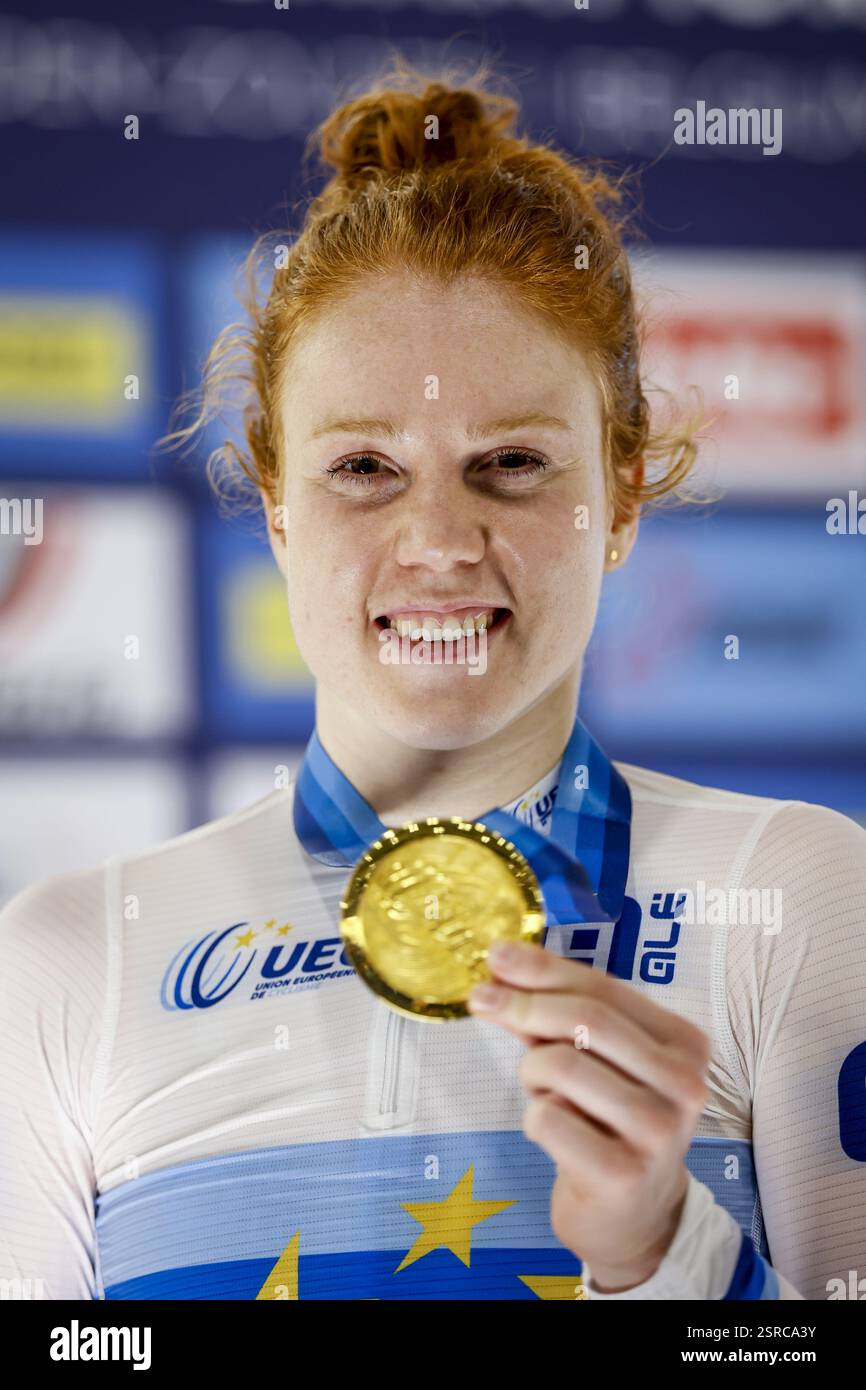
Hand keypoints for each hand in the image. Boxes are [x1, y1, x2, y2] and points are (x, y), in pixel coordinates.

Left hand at [467, 939, 710, 1291]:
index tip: (497, 955)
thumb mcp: (595, 1060)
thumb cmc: (611, 1122)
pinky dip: (535, 1117)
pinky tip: (555, 1133)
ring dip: (532, 1073)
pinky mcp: (623, 1174)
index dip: (545, 969)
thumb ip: (554, 1015)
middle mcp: (683, 1083)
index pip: (605, 988)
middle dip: (523, 1004)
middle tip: (482, 1000)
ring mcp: (658, 1131)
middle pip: (586, 1020)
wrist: (635, 1215)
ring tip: (543, 1093)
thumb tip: (501, 966)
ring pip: (562, 1065)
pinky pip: (548, 1119)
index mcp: (683, 1043)